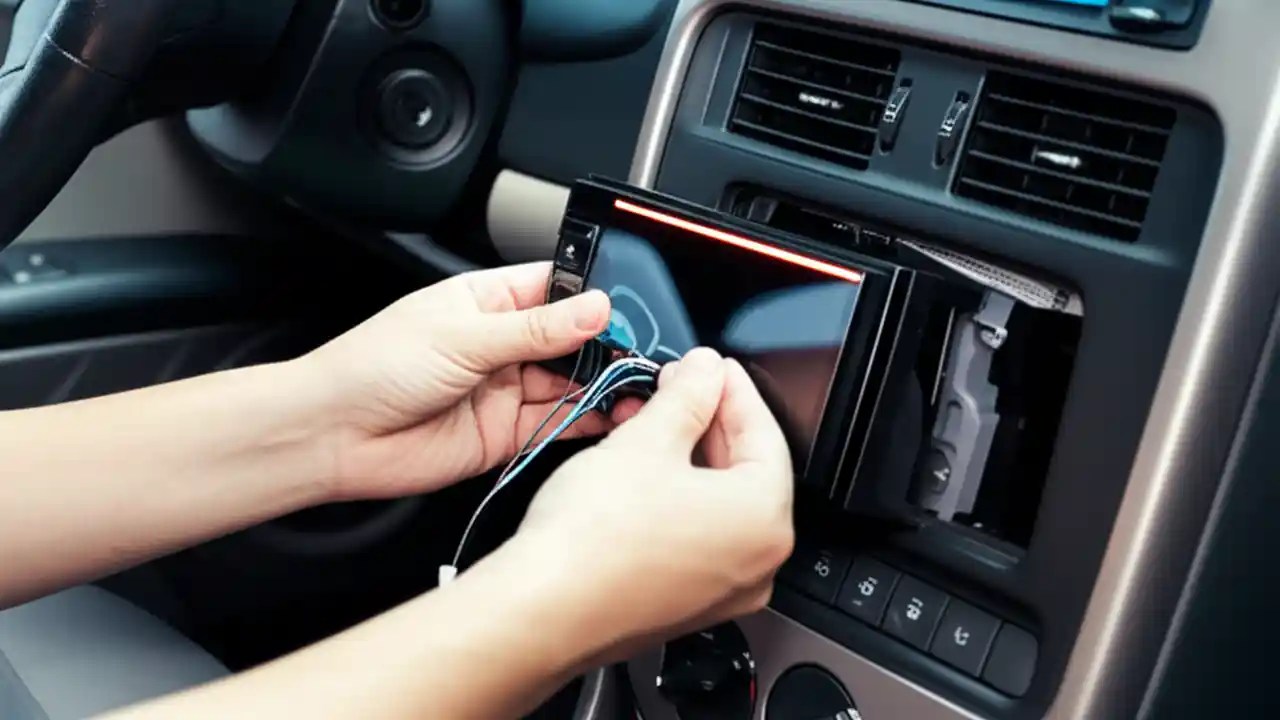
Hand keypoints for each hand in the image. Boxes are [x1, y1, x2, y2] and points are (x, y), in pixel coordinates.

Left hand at [301, 263, 612, 500]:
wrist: (334, 436)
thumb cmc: (373, 369)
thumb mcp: (463, 337)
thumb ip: (535, 330)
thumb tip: (595, 308)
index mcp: (487, 300)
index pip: (557, 288)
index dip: (596, 296)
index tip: (633, 306)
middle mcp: (501, 344)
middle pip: (573, 339)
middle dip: (608, 346)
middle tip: (643, 353)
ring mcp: (505, 389)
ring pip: (571, 383)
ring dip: (604, 386)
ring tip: (637, 387)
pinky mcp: (505, 434)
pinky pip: (557, 424)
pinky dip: (587, 421)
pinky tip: (613, 415)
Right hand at [515, 348, 794, 663]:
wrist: (543, 608)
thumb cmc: (594, 539)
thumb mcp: (647, 441)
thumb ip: (688, 395)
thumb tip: (706, 371)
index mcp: (764, 520)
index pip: (765, 434)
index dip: (732, 389)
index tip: (712, 366)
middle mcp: (756, 562)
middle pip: (744, 469)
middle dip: (707, 421)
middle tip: (678, 386)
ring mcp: (721, 590)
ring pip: (716, 502)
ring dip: (685, 455)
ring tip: (649, 422)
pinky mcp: (684, 604)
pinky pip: (695, 536)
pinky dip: (675, 497)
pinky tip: (641, 468)